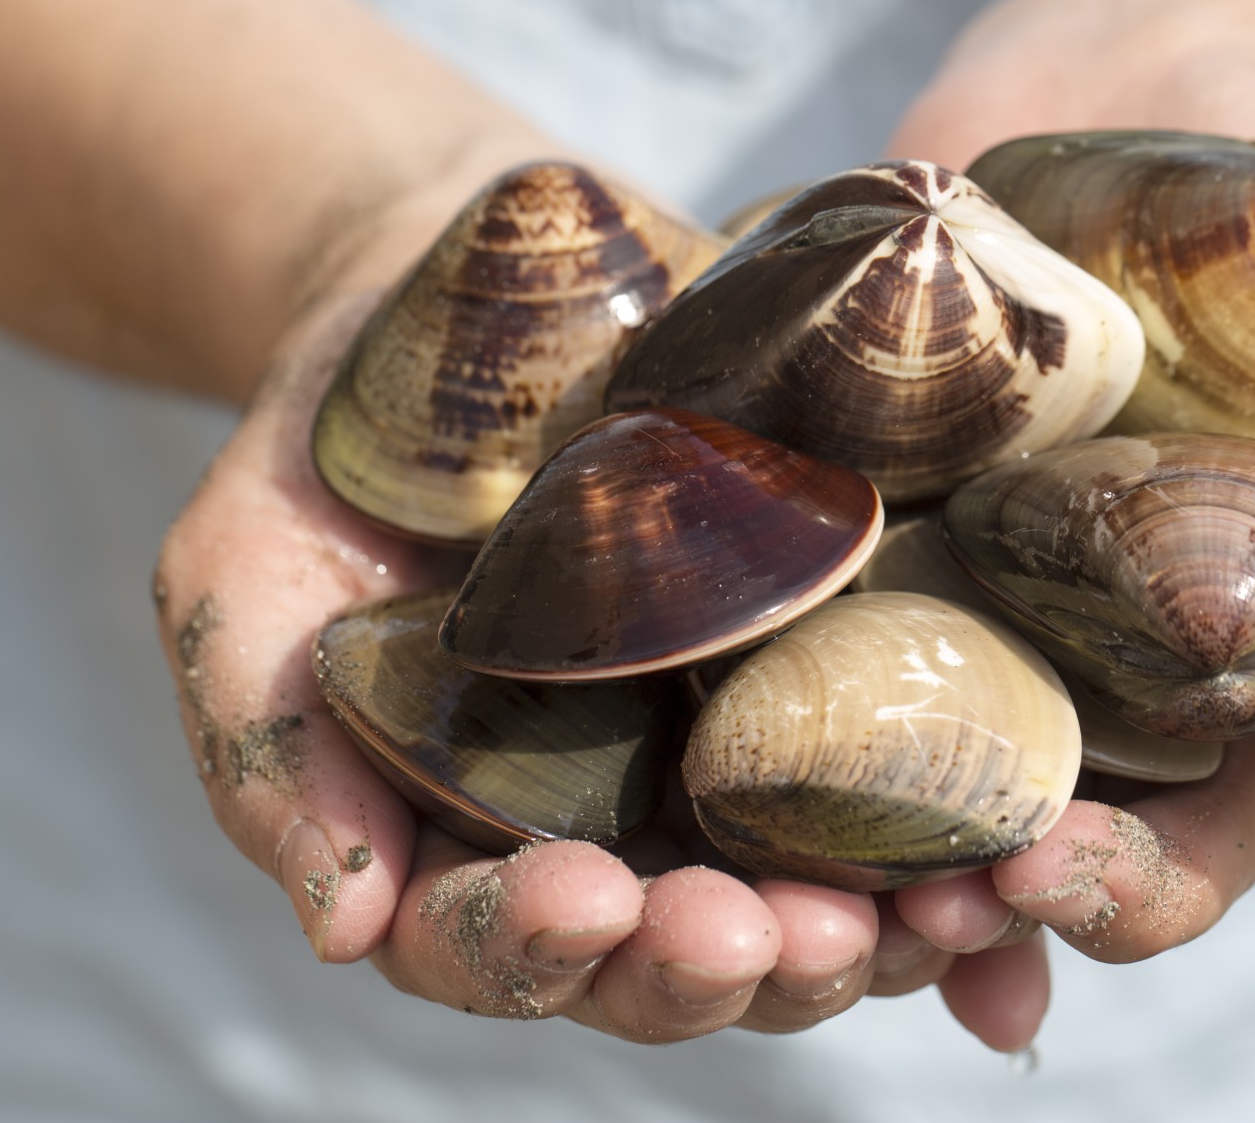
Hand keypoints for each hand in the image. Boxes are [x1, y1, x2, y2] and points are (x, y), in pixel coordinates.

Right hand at [153, 266, 895, 1042]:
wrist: (456, 289)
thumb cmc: (332, 448)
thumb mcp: (241, 577)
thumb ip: (269, 747)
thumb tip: (340, 927)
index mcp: (465, 837)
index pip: (493, 943)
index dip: (533, 950)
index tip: (584, 903)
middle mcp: (610, 828)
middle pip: (672, 958)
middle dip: (723, 965)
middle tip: (773, 934)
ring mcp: (727, 756)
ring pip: (805, 899)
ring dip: (867, 933)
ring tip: (922, 910)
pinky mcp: (828, 666)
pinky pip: (903, 778)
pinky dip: (956, 834)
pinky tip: (1013, 840)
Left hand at [877, 0, 1254, 1027]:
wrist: (1160, 61)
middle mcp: (1170, 647)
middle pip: (1172, 825)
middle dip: (1121, 880)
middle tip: (1049, 874)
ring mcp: (1024, 603)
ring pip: (1003, 793)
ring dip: (963, 882)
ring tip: (918, 904)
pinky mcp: (898, 539)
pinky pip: (852, 669)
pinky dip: (820, 768)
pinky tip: (781, 826)